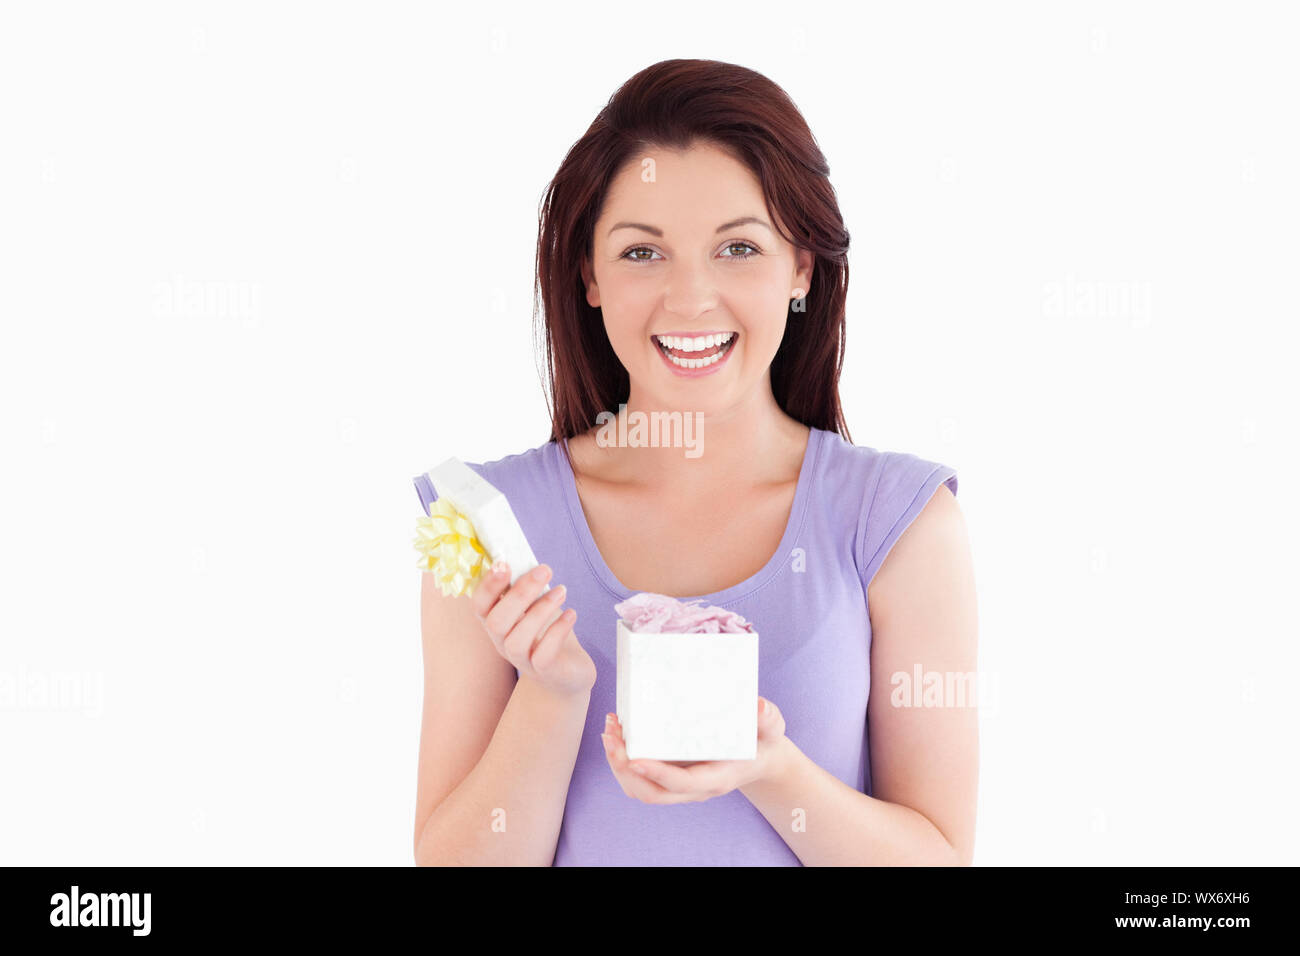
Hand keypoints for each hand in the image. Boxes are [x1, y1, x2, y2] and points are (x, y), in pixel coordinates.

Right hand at [471, 561, 595, 697]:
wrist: (567, 673)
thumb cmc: (548, 633)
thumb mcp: (536, 608)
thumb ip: (529, 588)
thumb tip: (529, 558)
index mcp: (497, 622)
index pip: (479, 606)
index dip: (488, 585)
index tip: (504, 563)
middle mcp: (503, 643)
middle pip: (497, 622)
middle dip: (519, 593)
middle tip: (544, 570)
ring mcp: (522, 660)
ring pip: (518, 639)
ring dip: (541, 610)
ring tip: (562, 590)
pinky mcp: (544, 671)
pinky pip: (544, 655)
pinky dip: (557, 631)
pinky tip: (571, 614)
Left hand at [600, 697, 788, 803]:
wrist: (760, 758)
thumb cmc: (763, 741)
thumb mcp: (772, 728)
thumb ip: (768, 719)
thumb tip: (760, 707)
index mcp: (715, 778)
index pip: (681, 783)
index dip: (656, 773)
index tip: (635, 758)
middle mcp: (694, 788)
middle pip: (651, 792)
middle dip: (624, 768)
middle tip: (611, 736)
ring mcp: (680, 784)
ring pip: (640, 788)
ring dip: (618, 764)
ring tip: (609, 731)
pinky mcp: (670, 774)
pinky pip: (640, 777)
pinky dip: (622, 759)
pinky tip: (618, 733)